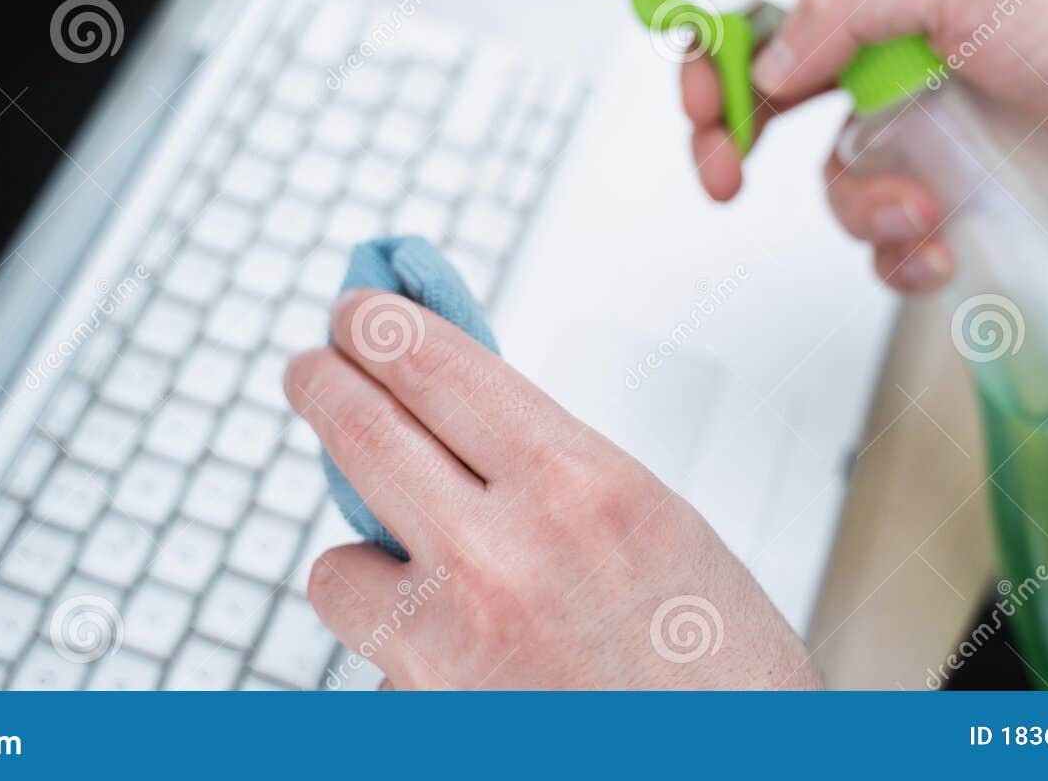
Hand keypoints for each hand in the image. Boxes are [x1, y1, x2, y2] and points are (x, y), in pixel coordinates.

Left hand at [285, 289, 820, 689]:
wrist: (735, 775)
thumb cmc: (721, 669)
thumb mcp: (652, 524)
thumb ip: (549, 468)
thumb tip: (455, 419)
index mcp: (580, 483)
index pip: (435, 365)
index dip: (379, 326)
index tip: (358, 313)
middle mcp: (505, 553)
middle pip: (359, 431)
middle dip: (322, 384)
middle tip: (312, 369)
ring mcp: (455, 641)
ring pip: (337, 565)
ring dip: (362, 556)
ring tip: (411, 564)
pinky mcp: (425, 713)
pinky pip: (375, 661)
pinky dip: (400, 653)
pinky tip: (456, 659)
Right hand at [681, 0, 1047, 290]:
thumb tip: (771, 60)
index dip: (709, 44)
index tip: (701, 96)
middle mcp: (878, 43)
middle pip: (758, 90)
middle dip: (729, 137)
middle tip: (724, 170)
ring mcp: (905, 116)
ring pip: (823, 176)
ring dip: (860, 205)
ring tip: (923, 207)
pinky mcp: (936, 181)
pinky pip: (878, 230)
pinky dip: (898, 248)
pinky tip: (940, 239)